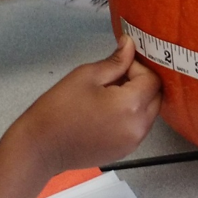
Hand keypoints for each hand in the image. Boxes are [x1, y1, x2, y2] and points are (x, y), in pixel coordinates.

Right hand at [6, 38, 162, 176]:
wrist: (40, 147)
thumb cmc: (58, 109)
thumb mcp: (87, 76)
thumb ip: (115, 61)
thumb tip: (130, 45)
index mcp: (131, 106)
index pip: (151, 79)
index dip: (137, 67)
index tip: (118, 66)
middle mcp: (138, 127)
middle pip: (156, 96)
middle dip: (141, 83)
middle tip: (114, 78)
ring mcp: (133, 142)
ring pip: (149, 113)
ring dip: (137, 100)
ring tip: (108, 95)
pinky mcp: (125, 151)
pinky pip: (138, 128)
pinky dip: (131, 116)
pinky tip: (107, 112)